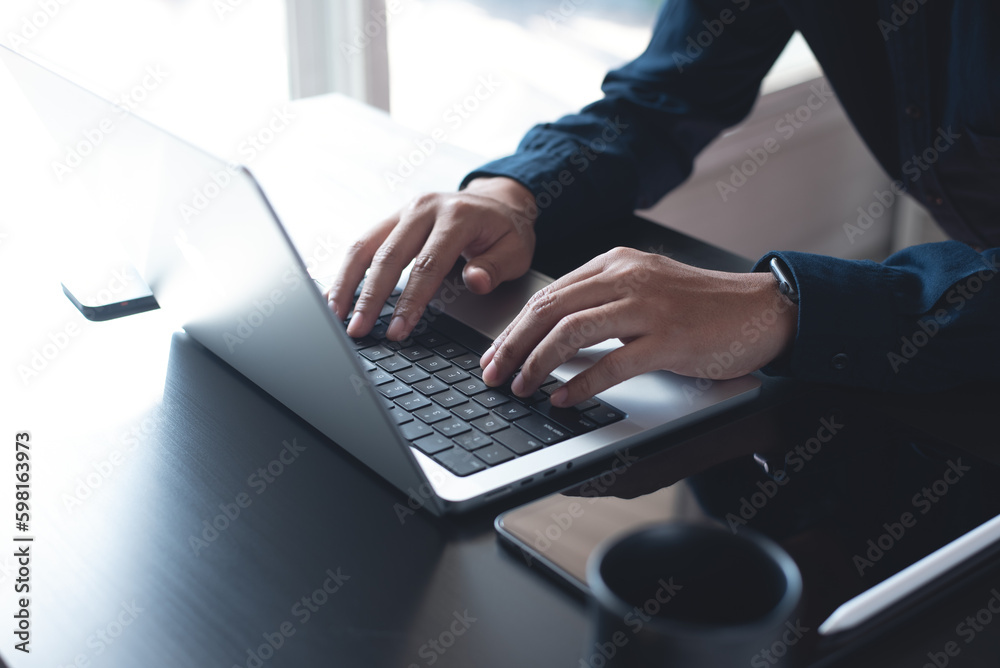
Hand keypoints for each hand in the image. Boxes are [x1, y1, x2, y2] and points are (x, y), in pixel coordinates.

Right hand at [325, 177, 536, 339]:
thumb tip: (475, 281)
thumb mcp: (516, 250)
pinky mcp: (391, 219)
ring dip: (347, 282)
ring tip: (335, 314)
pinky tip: (334, 294)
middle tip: (357, 329)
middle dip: (370, 297)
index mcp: (456, 217)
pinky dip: (346, 271)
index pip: (428, 264)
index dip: (410, 300)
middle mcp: (424, 209)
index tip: (397, 329)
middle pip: (388, 256)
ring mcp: (404, 211)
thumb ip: (496, 267)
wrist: (496, 201)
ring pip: (365, 246)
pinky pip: (363, 244)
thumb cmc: (505, 230)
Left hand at [479, 247, 796, 406]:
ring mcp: (648, 307)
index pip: (548, 295)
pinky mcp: (669, 338)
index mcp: (615, 264)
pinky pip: (613, 362)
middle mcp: (626, 278)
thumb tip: (551, 338)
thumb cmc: (701, 306)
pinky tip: (563, 398)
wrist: (760, 309)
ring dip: (539, 364)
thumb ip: (601, 304)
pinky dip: (581, 384)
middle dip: (513, 346)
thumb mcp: (644, 290)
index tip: (494, 355)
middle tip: (494, 375)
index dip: (514, 328)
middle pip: (550, 310)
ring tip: (522, 387)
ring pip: (572, 332)